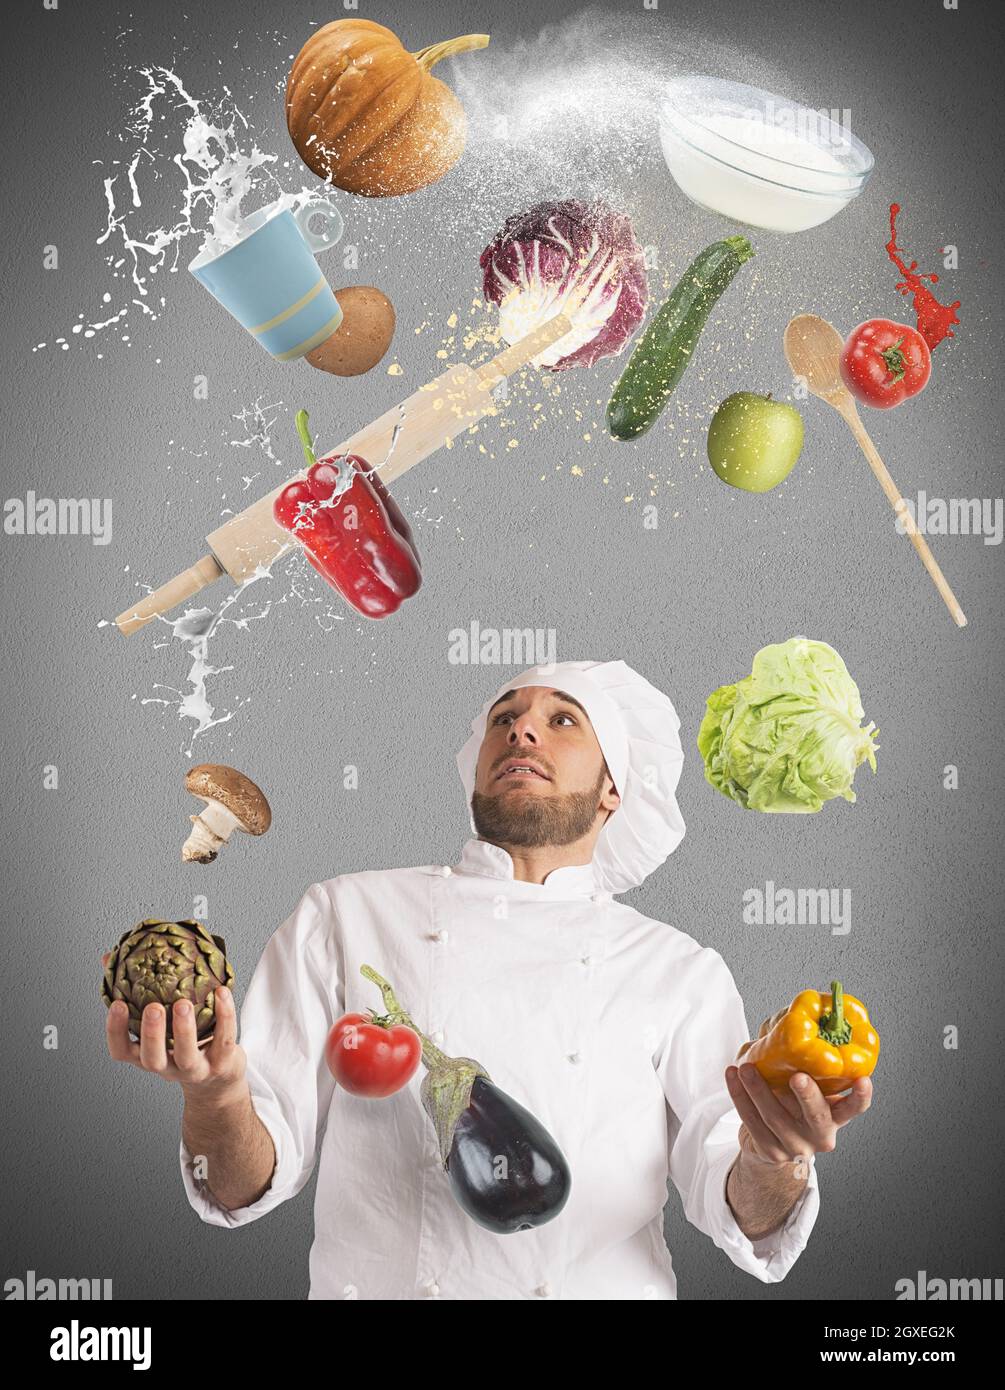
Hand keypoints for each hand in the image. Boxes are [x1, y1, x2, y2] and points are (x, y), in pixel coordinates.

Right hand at [103, 950, 246, 1102]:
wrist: (218, 1079)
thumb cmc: (183, 1044)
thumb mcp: (157, 1024)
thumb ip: (136, 993)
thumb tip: (110, 958)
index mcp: (147, 1055)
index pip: (121, 1051)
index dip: (115, 1030)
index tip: (117, 1003)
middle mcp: (167, 1066)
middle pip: (152, 1058)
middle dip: (151, 1033)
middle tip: (153, 1007)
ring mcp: (195, 1069)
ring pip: (187, 1056)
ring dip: (184, 1029)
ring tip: (183, 1003)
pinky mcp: (221, 1064)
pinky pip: (224, 1040)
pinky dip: (224, 1016)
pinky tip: (222, 992)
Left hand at [725, 1058, 871, 1172]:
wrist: (771, 1142)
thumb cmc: (791, 1103)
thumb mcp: (805, 1085)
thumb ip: (804, 1060)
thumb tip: (792, 1016)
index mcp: (835, 1115)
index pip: (854, 1108)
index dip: (860, 1096)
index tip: (863, 1079)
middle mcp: (820, 1134)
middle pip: (817, 1117)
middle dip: (807, 1096)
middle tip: (797, 1076)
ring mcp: (796, 1146)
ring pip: (777, 1119)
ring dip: (759, 1091)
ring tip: (746, 1068)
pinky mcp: (770, 1151)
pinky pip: (752, 1123)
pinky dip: (740, 1097)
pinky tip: (733, 1077)